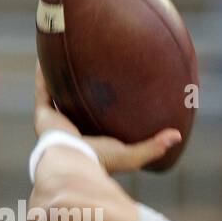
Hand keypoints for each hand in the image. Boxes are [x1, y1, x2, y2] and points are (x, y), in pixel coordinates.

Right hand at [34, 63, 180, 173]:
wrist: (73, 162)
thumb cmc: (102, 161)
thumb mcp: (133, 154)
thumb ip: (154, 146)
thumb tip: (178, 135)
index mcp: (90, 141)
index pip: (96, 123)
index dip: (101, 111)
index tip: (111, 96)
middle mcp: (72, 131)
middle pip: (76, 108)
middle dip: (80, 93)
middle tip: (89, 73)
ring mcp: (56, 123)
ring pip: (58, 96)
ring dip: (60, 80)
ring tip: (65, 60)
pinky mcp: (43, 115)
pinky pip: (43, 89)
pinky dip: (44, 75)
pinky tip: (47, 57)